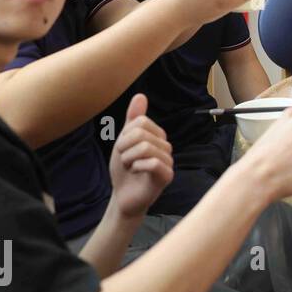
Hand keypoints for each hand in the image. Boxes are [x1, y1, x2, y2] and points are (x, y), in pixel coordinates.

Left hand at [107, 94, 173, 219]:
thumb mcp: (124, 141)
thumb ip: (132, 120)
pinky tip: (137, 173)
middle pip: (141, 134)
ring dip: (129, 159)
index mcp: (158, 136)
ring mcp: (168, 161)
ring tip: (131, 167)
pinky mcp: (167, 176)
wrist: (123, 197)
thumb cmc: (125, 170)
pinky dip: (137, 167)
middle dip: (124, 149)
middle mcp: (166, 146)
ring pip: (145, 148)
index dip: (124, 136)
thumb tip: (140, 95)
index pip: (140, 122)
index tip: (123, 150)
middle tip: (126, 161)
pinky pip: (152, 163)